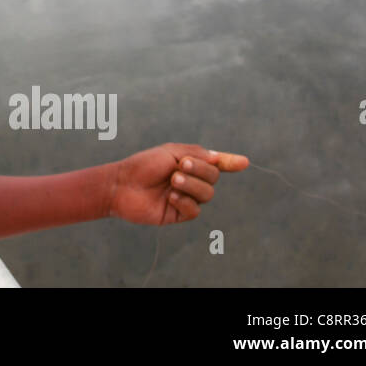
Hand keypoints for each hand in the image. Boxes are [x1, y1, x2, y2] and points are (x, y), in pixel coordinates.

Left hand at [108, 144, 248, 224]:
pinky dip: (185, 201)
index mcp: (189, 163)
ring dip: (192, 185)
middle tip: (180, 165)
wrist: (122, 184)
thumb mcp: (170, 152)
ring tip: (173, 180)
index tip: (243, 162)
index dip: (229, 162)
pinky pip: (195, 210)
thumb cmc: (143, 165)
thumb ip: (197, 154)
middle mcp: (190, 180)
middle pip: (213, 177)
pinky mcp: (178, 214)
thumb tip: (220, 158)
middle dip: (200, 169)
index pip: (215, 164)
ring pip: (207, 194)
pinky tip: (170, 196)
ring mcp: (185, 197)